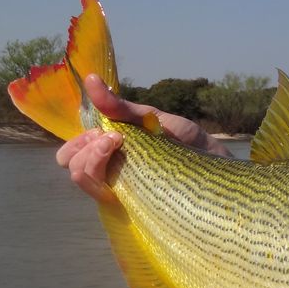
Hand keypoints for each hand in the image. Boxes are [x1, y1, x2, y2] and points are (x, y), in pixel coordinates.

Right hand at [55, 74, 231, 201]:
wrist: (217, 168)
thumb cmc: (188, 144)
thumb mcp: (154, 119)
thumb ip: (122, 108)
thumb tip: (91, 79)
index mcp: (110, 151)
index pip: (70, 151)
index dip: (77, 142)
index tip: (104, 132)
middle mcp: (109, 172)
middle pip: (71, 165)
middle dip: (82, 150)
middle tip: (113, 141)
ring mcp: (119, 191)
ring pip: (82, 179)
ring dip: (92, 159)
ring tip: (120, 147)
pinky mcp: (131, 208)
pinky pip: (102, 198)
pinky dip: (105, 180)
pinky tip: (128, 171)